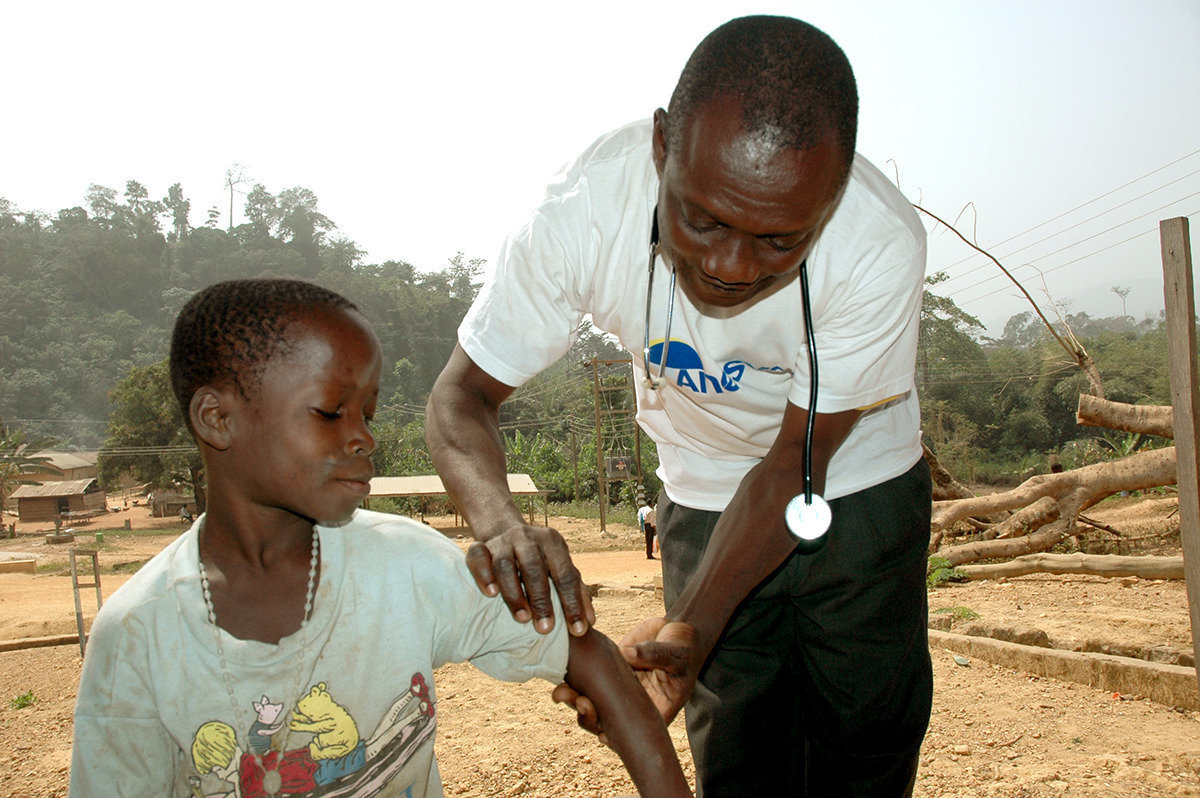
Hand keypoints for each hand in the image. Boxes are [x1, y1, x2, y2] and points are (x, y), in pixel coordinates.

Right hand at [465, 523, 594, 635]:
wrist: (502, 528)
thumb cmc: (538, 557)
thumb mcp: (559, 566)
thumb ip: (576, 591)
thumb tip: (590, 622)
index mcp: (553, 543)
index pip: (566, 573)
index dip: (573, 603)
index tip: (577, 631)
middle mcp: (527, 538)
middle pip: (534, 568)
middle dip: (542, 600)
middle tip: (546, 629)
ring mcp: (502, 541)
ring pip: (505, 565)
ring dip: (514, 593)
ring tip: (522, 619)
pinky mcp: (479, 545)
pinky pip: (478, 557)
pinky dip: (483, 575)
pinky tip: (490, 594)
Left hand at [552, 618, 697, 740]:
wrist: (675, 629)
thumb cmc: (684, 647)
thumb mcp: (676, 654)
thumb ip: (654, 654)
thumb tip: (628, 654)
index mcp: (654, 710)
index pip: (633, 734)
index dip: (615, 739)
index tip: (602, 735)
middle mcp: (632, 705)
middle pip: (605, 721)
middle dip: (587, 716)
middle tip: (578, 700)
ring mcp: (618, 689)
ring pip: (591, 701)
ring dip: (573, 699)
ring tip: (561, 690)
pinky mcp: (607, 670)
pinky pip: (586, 678)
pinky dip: (572, 677)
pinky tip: (560, 671)